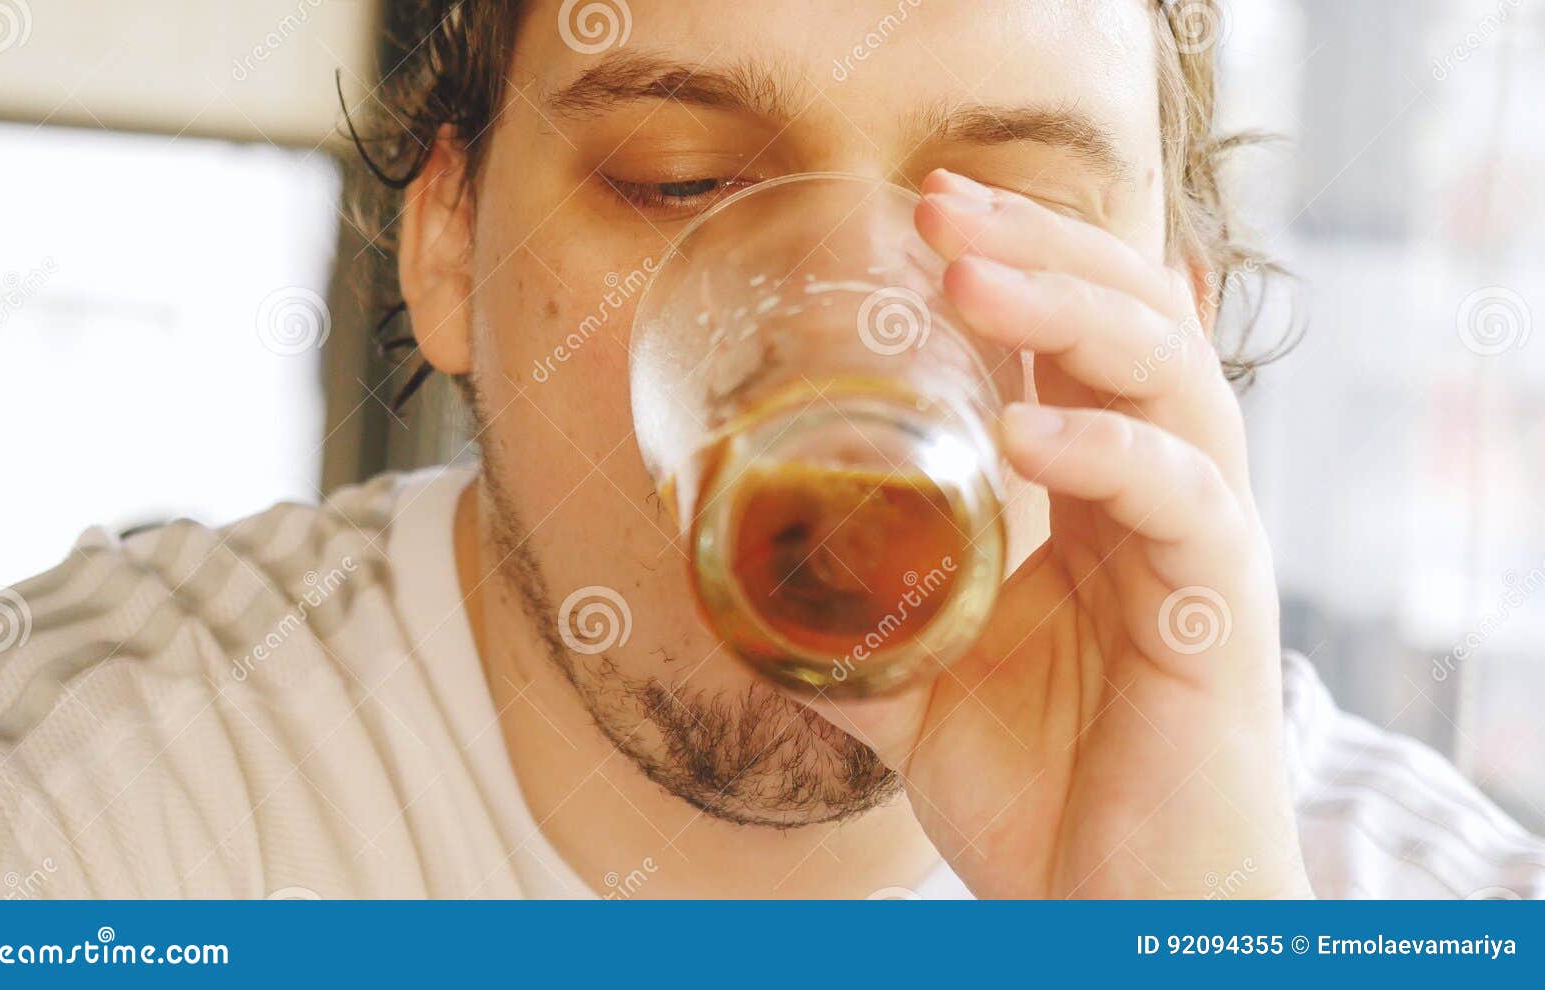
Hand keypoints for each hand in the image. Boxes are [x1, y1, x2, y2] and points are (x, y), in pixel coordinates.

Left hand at [798, 169, 1310, 898]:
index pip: (1077, 346)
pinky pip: (1186, 502)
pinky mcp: (1221, 617)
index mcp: (1094, 506)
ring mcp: (1198, 552)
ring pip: (1174, 384)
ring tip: (975, 271)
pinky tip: (1028, 428)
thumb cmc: (1039, 802)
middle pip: (1135, 327)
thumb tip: (729, 582)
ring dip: (1073, 310)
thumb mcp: (919, 691)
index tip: (925, 206)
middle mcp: (1157, 507)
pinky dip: (1109, 451)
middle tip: (940, 203)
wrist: (1117, 920)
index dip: (1016, 262)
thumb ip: (853, 624)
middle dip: (1042, 250)